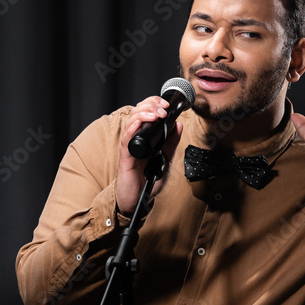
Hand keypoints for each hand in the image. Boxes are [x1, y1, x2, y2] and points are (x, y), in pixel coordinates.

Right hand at [115, 96, 183, 214]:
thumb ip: (171, 144)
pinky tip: (139, 123)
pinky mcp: (125, 157)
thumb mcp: (166, 161)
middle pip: (138, 113)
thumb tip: (178, 125)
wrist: (137, 200)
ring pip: (132, 122)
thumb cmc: (147, 182)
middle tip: (162, 109)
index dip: (154, 104)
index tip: (166, 104)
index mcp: (146, 138)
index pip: (147, 113)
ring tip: (155, 115)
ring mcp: (130, 147)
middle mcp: (137, 139)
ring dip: (143, 114)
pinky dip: (132, 129)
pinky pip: (127, 140)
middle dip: (150, 106)